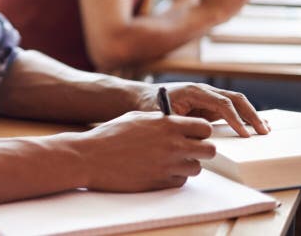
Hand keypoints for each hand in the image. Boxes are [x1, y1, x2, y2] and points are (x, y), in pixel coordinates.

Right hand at [75, 111, 214, 191]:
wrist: (91, 157)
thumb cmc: (110, 135)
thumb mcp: (137, 117)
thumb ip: (161, 120)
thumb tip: (174, 122)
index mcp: (167, 124)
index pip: (204, 128)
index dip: (201, 131)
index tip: (194, 133)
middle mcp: (173, 145)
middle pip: (209, 150)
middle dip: (201, 149)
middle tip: (190, 149)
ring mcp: (168, 165)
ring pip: (197, 168)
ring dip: (187, 164)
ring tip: (171, 160)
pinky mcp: (160, 183)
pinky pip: (180, 181)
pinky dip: (174, 177)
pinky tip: (160, 170)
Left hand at [142, 83, 269, 137]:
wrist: (142, 97)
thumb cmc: (149, 105)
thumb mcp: (159, 115)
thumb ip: (176, 124)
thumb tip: (194, 138)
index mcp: (194, 91)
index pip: (221, 103)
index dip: (234, 118)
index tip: (244, 134)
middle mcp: (204, 91)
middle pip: (234, 99)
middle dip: (250, 115)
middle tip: (263, 131)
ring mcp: (208, 97)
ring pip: (236, 103)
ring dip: (251, 115)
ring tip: (265, 129)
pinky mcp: (209, 105)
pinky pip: (230, 109)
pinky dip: (244, 117)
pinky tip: (254, 126)